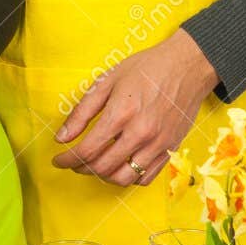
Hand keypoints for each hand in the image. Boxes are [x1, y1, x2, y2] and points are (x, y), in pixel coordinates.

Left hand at [51, 29, 217, 186]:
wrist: (187, 66)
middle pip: (102, 167)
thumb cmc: (146, 68)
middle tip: (73, 162)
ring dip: (103, 177)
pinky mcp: (170, 149)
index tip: (58, 160)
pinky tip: (120, 166)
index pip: (87, 149)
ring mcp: (158, 143)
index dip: (67, 159)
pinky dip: (129, 178)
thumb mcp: (107, 81)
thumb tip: (62, 137)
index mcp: (121, 113)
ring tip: (95, 166)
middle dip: (81, 168)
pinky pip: (146, 178)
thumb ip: (82, 112)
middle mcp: (140, 132)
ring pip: (124, 178)